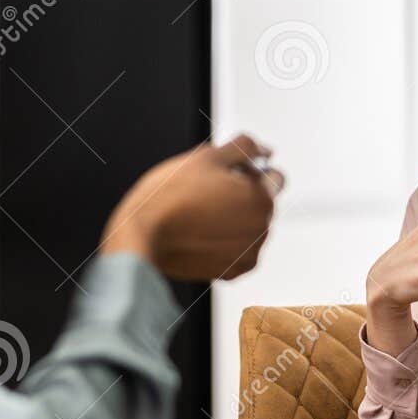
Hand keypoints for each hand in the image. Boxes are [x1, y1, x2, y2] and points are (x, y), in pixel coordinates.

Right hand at [100, 134, 282, 281]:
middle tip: (205, 194)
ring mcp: (247, 252)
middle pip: (260, 203)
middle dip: (240, 196)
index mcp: (261, 197)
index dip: (250, 170)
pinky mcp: (232, 271)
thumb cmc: (170, 197)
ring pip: (247, 227)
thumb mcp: (208, 156)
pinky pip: (236, 251)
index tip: (228, 174)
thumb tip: (264, 149)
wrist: (143, 236)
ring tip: (198, 215)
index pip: (275, 177)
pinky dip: (223, 243)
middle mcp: (262, 228)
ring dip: (232, 220)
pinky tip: (200, 234)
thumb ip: (245, 147)